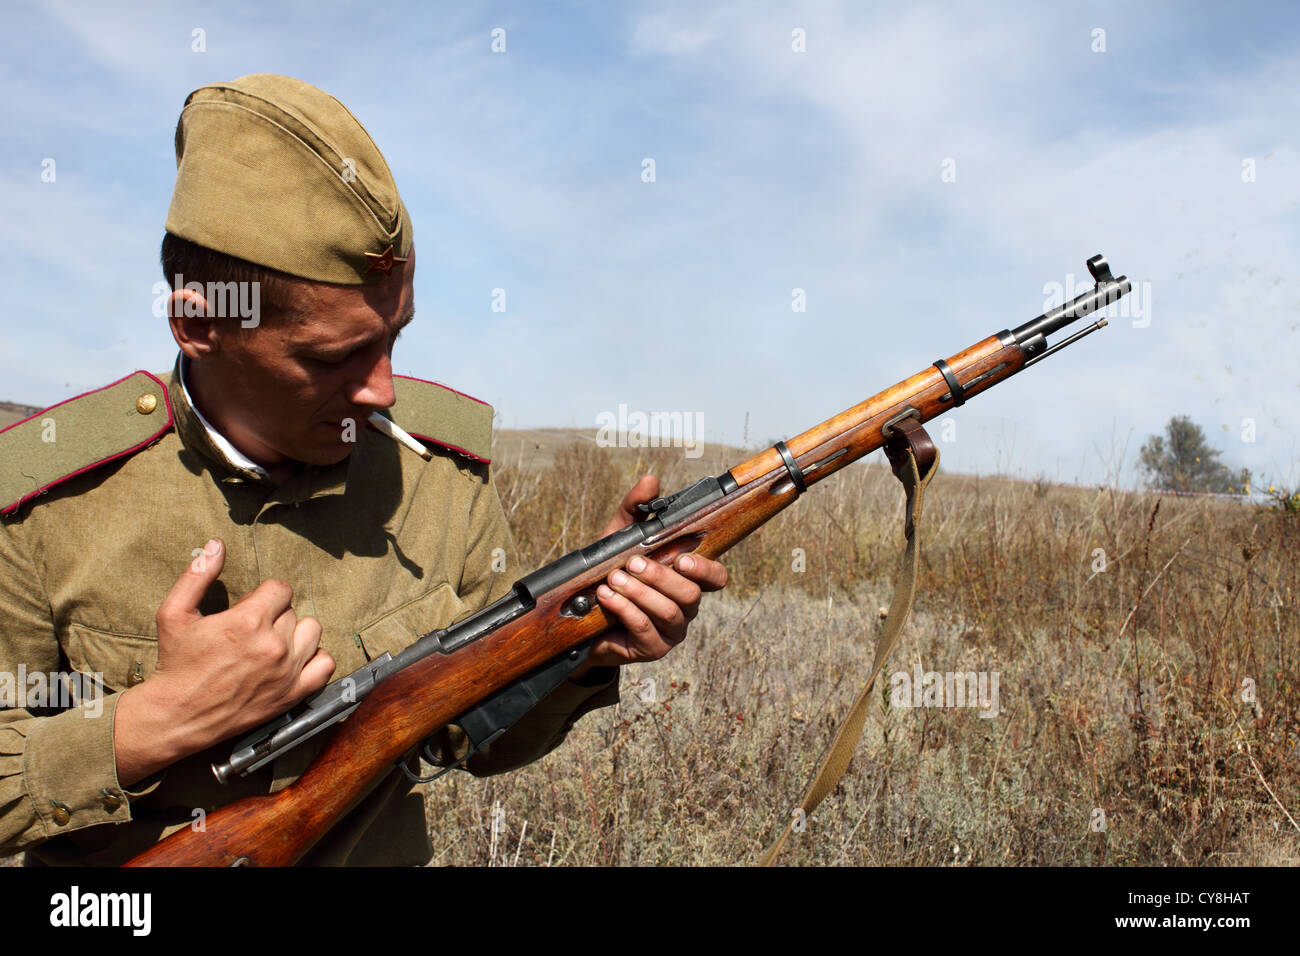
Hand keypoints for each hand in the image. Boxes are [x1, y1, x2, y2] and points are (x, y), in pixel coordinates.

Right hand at [114, 538, 334, 784]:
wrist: (177, 716)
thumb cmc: (174, 663)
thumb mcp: (174, 613)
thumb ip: (198, 575)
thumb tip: (217, 544)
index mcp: (248, 621)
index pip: (280, 589)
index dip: (262, 596)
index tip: (246, 610)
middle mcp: (274, 645)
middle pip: (292, 611)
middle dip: (273, 616)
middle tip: (249, 632)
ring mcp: (287, 671)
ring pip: (312, 632)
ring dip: (295, 634)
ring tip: (271, 644)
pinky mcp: (293, 694)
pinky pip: (326, 665)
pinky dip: (314, 659)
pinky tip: (294, 660)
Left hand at [573, 475, 728, 678]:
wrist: (581, 619)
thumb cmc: (609, 574)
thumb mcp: (619, 538)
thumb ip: (635, 510)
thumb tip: (651, 481)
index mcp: (685, 580)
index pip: (716, 578)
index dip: (707, 570)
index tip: (684, 559)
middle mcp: (686, 607)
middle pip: (690, 594)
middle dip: (660, 577)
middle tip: (633, 564)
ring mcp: (671, 631)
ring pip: (669, 612)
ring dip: (639, 593)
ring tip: (613, 579)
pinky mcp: (652, 648)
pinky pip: (646, 630)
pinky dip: (626, 610)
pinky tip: (607, 597)